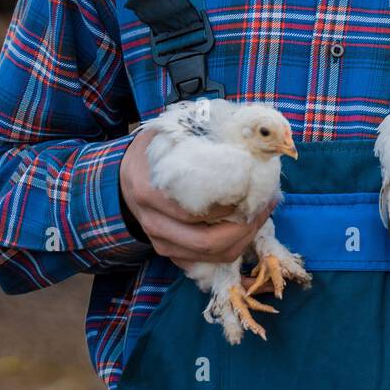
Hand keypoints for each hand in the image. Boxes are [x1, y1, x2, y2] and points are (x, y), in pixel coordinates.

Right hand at [119, 127, 275, 271]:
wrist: (125, 178)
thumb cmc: (154, 152)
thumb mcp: (168, 132)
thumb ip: (197, 129)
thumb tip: (242, 128)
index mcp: (149, 191)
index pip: (195, 210)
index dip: (231, 205)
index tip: (255, 187)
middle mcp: (153, 223)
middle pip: (207, 241)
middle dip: (244, 228)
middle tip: (264, 206)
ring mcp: (160, 242)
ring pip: (211, 256)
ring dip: (243, 239)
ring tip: (259, 215)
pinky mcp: (170, 253)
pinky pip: (207, 261)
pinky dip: (232, 247)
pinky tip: (245, 228)